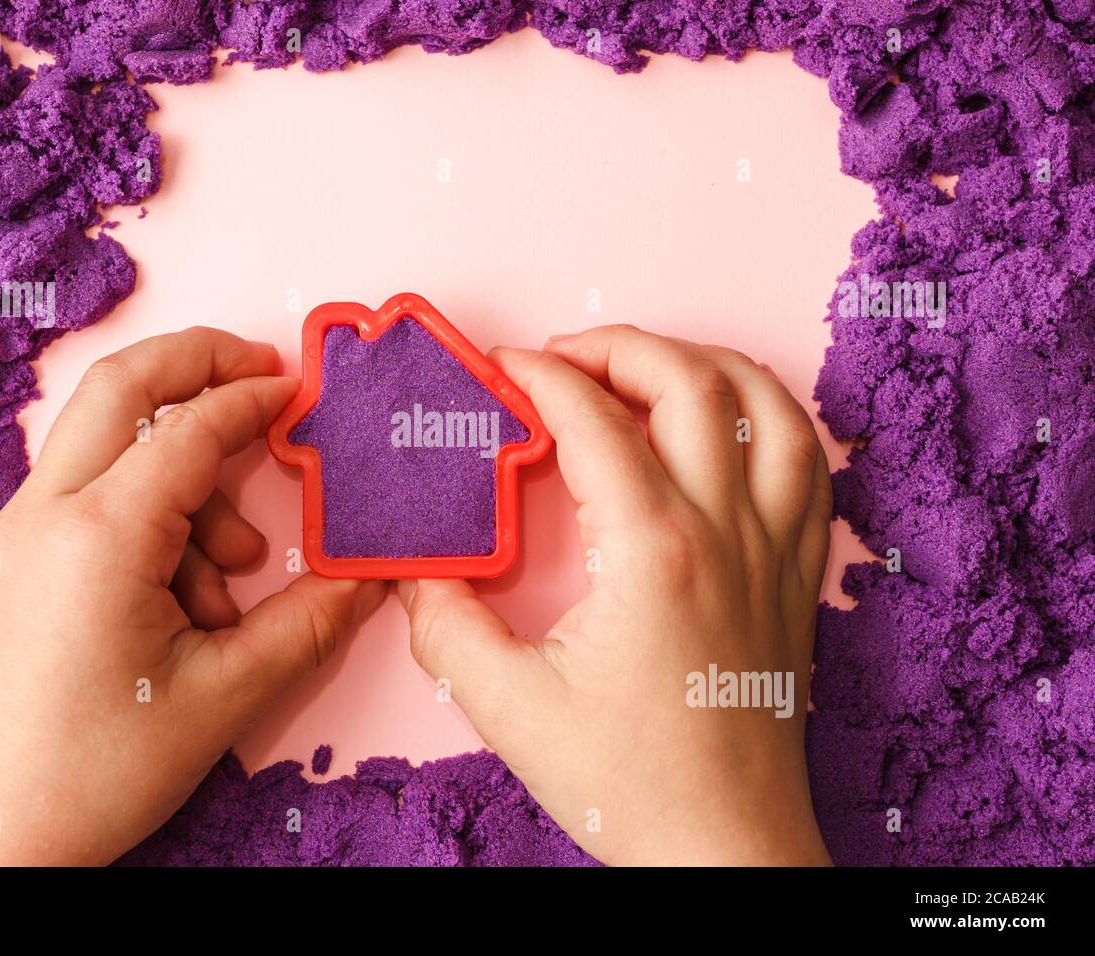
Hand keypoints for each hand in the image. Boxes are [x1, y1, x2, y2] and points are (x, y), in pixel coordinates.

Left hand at [0, 327, 384, 865]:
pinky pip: (93, 500)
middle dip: (196, 361)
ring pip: (111, 449)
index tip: (303, 392)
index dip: (254, 398)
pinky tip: (184, 603)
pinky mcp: (19, 564)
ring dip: (185, 481)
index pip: (190, 427)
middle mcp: (48, 516)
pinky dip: (150, 517)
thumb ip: (307, 625)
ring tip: (230, 581)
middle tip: (261, 374)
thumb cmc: (92, 772)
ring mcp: (23, 536)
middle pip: (121, 386)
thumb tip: (373, 579)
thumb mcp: (222, 697)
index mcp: (101, 537)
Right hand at [398, 325, 831, 865]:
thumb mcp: (511, 710)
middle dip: (617, 347)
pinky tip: (730, 424)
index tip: (499, 370)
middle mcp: (725, 531)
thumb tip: (416, 572)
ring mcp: (773, 548)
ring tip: (646, 368)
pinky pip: (809, 462)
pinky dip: (769, 417)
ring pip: (766, 405)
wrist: (725, 847)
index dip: (538, 376)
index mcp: (654, 552)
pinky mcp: (796, 574)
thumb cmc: (632, 784)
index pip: (594, 418)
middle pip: (690, 382)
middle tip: (561, 361)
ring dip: (702, 364)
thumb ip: (445, 627)